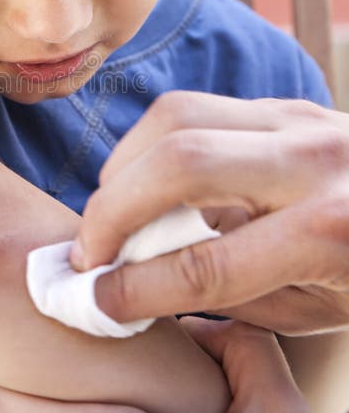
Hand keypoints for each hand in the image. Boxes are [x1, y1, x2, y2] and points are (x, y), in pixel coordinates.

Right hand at [71, 92, 348, 333]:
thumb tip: (140, 277)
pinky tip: (146, 181)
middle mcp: (314, 164)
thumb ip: (229, 290)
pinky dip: (152, 145)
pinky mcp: (284, 104)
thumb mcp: (316, 308)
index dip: (138, 288)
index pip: (209, 263)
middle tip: (88, 251)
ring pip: (177, 118)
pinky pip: (195, 108)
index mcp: (332, 235)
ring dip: (125, 166)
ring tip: (111, 211)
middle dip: (113, 209)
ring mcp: (299, 120)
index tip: (99, 300)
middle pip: (181, 162)